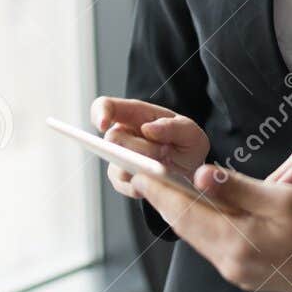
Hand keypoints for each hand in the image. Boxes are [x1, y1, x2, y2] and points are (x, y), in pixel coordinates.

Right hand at [90, 96, 209, 199]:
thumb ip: (173, 127)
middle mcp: (123, 134)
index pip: (106, 106)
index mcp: (135, 114)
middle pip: (114, 139)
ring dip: (143, 168)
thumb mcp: (190, 132)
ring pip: (118, 164)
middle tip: (165, 152)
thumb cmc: (186, 145)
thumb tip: (148, 128)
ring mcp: (119, 158)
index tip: (103, 125)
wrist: (191, 172)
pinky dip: (141, 185)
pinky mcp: (121, 180)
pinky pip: (124, 184)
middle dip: (140, 148)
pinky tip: (155, 182)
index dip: (100, 113)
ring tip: (164, 167)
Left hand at [130, 164, 291, 291]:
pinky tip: (202, 205)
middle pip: (183, 224)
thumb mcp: (285, 200)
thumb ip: (238, 188)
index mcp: (234, 244)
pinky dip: (201, 221)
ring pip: (197, 234)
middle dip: (161, 196)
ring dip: (180, 208)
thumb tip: (199, 175)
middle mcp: (229, 264)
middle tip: (140, 168)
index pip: (181, 211)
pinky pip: (214, 243)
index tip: (133, 166)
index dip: (155, 186)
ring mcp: (240, 271)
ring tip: (163, 182)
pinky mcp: (251, 272)